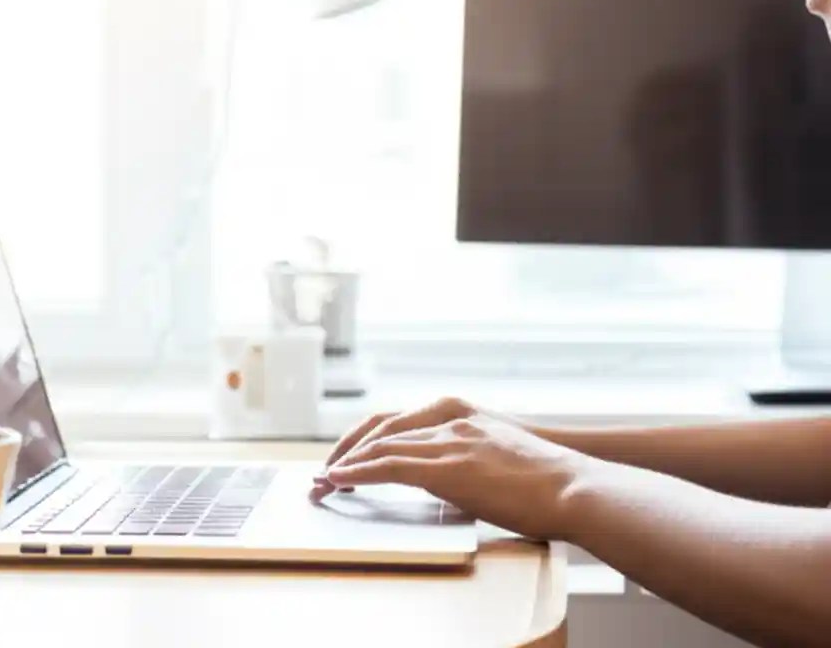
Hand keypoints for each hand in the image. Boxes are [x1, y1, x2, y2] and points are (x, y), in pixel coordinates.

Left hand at [311, 413, 588, 539]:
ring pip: (382, 446)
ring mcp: (449, 442)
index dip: (369, 438)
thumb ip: (474, 458)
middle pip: (383, 429)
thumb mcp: (503, 455)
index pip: (400, 421)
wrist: (576, 485)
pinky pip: (389, 466)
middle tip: (325, 470)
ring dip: (347, 463)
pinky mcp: (447, 467)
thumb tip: (459, 479)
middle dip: (350, 450)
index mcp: (463, 414)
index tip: (348, 455)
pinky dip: (359, 472)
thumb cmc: (550, 479)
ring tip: (323, 480)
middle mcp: (451, 421)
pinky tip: (340, 481)